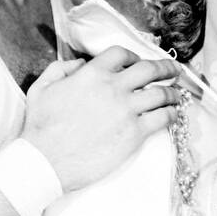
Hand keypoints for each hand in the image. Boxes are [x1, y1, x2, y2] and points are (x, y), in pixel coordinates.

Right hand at [20, 47, 180, 191]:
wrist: (44, 162)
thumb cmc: (39, 128)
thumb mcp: (42, 88)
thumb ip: (61, 69)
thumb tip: (80, 64)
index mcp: (91, 74)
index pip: (121, 53)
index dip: (134, 56)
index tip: (139, 62)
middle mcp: (113, 88)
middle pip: (150, 69)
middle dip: (166, 67)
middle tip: (174, 69)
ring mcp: (126, 111)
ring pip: (161, 94)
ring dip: (172, 92)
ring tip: (176, 95)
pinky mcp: (134, 134)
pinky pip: (163, 118)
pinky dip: (172, 114)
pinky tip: (172, 114)